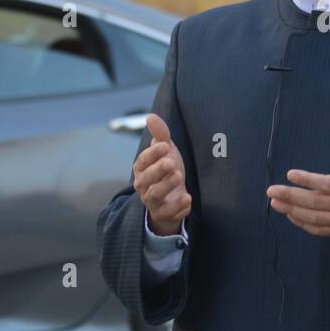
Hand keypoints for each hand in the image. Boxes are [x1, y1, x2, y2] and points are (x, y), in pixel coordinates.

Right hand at [134, 114, 191, 235]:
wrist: (171, 197)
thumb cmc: (166, 169)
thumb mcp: (165, 151)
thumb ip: (160, 134)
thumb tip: (151, 116)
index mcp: (141, 168)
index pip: (142, 160)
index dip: (152, 154)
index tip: (164, 145)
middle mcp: (143, 185)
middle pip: (146, 179)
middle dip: (158, 170)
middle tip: (172, 162)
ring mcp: (153, 201)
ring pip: (155, 196)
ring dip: (166, 186)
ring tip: (179, 176)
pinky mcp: (164, 214)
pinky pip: (168, 213)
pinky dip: (178, 207)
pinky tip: (188, 198)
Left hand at [266, 128, 329, 237]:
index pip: (327, 184)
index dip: (308, 180)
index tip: (291, 174)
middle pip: (315, 202)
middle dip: (291, 196)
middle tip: (272, 190)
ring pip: (313, 217)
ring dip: (291, 210)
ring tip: (275, 202)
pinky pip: (316, 228)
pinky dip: (301, 223)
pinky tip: (289, 213)